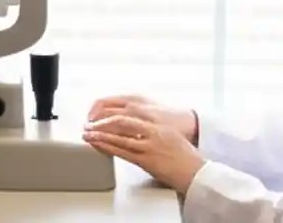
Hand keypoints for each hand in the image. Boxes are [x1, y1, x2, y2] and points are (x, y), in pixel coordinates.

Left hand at [83, 113, 205, 194]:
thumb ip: (151, 127)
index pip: (129, 110)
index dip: (112, 111)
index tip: (100, 113)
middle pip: (121, 120)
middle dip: (102, 121)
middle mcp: (152, 130)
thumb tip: (132, 126)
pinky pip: (122, 151)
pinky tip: (97, 144)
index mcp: (158, 121)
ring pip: (118, 135)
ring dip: (99, 134)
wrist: (195, 171)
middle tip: (89, 123)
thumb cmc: (183, 155)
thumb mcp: (168, 133)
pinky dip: (107, 147)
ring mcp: (149, 145)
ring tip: (87, 133)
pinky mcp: (146, 159)